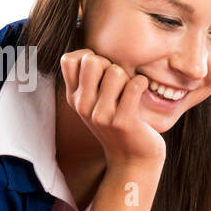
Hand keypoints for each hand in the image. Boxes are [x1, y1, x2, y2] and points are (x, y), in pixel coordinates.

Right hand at [59, 48, 165, 170]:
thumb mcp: (94, 102)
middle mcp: (82, 106)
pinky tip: (141, 93)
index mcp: (73, 98)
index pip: (69, 59)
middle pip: (92, 60)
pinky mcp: (121, 122)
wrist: (133, 158)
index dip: (88, 56)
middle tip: (118, 83)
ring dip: (128, 77)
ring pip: (116, 71)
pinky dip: (142, 84)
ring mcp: (100, 115)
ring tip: (129, 93)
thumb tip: (89, 52)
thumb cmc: (117, 121)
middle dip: (110, 64)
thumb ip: (88, 78)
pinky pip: (134, 85)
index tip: (101, 71)